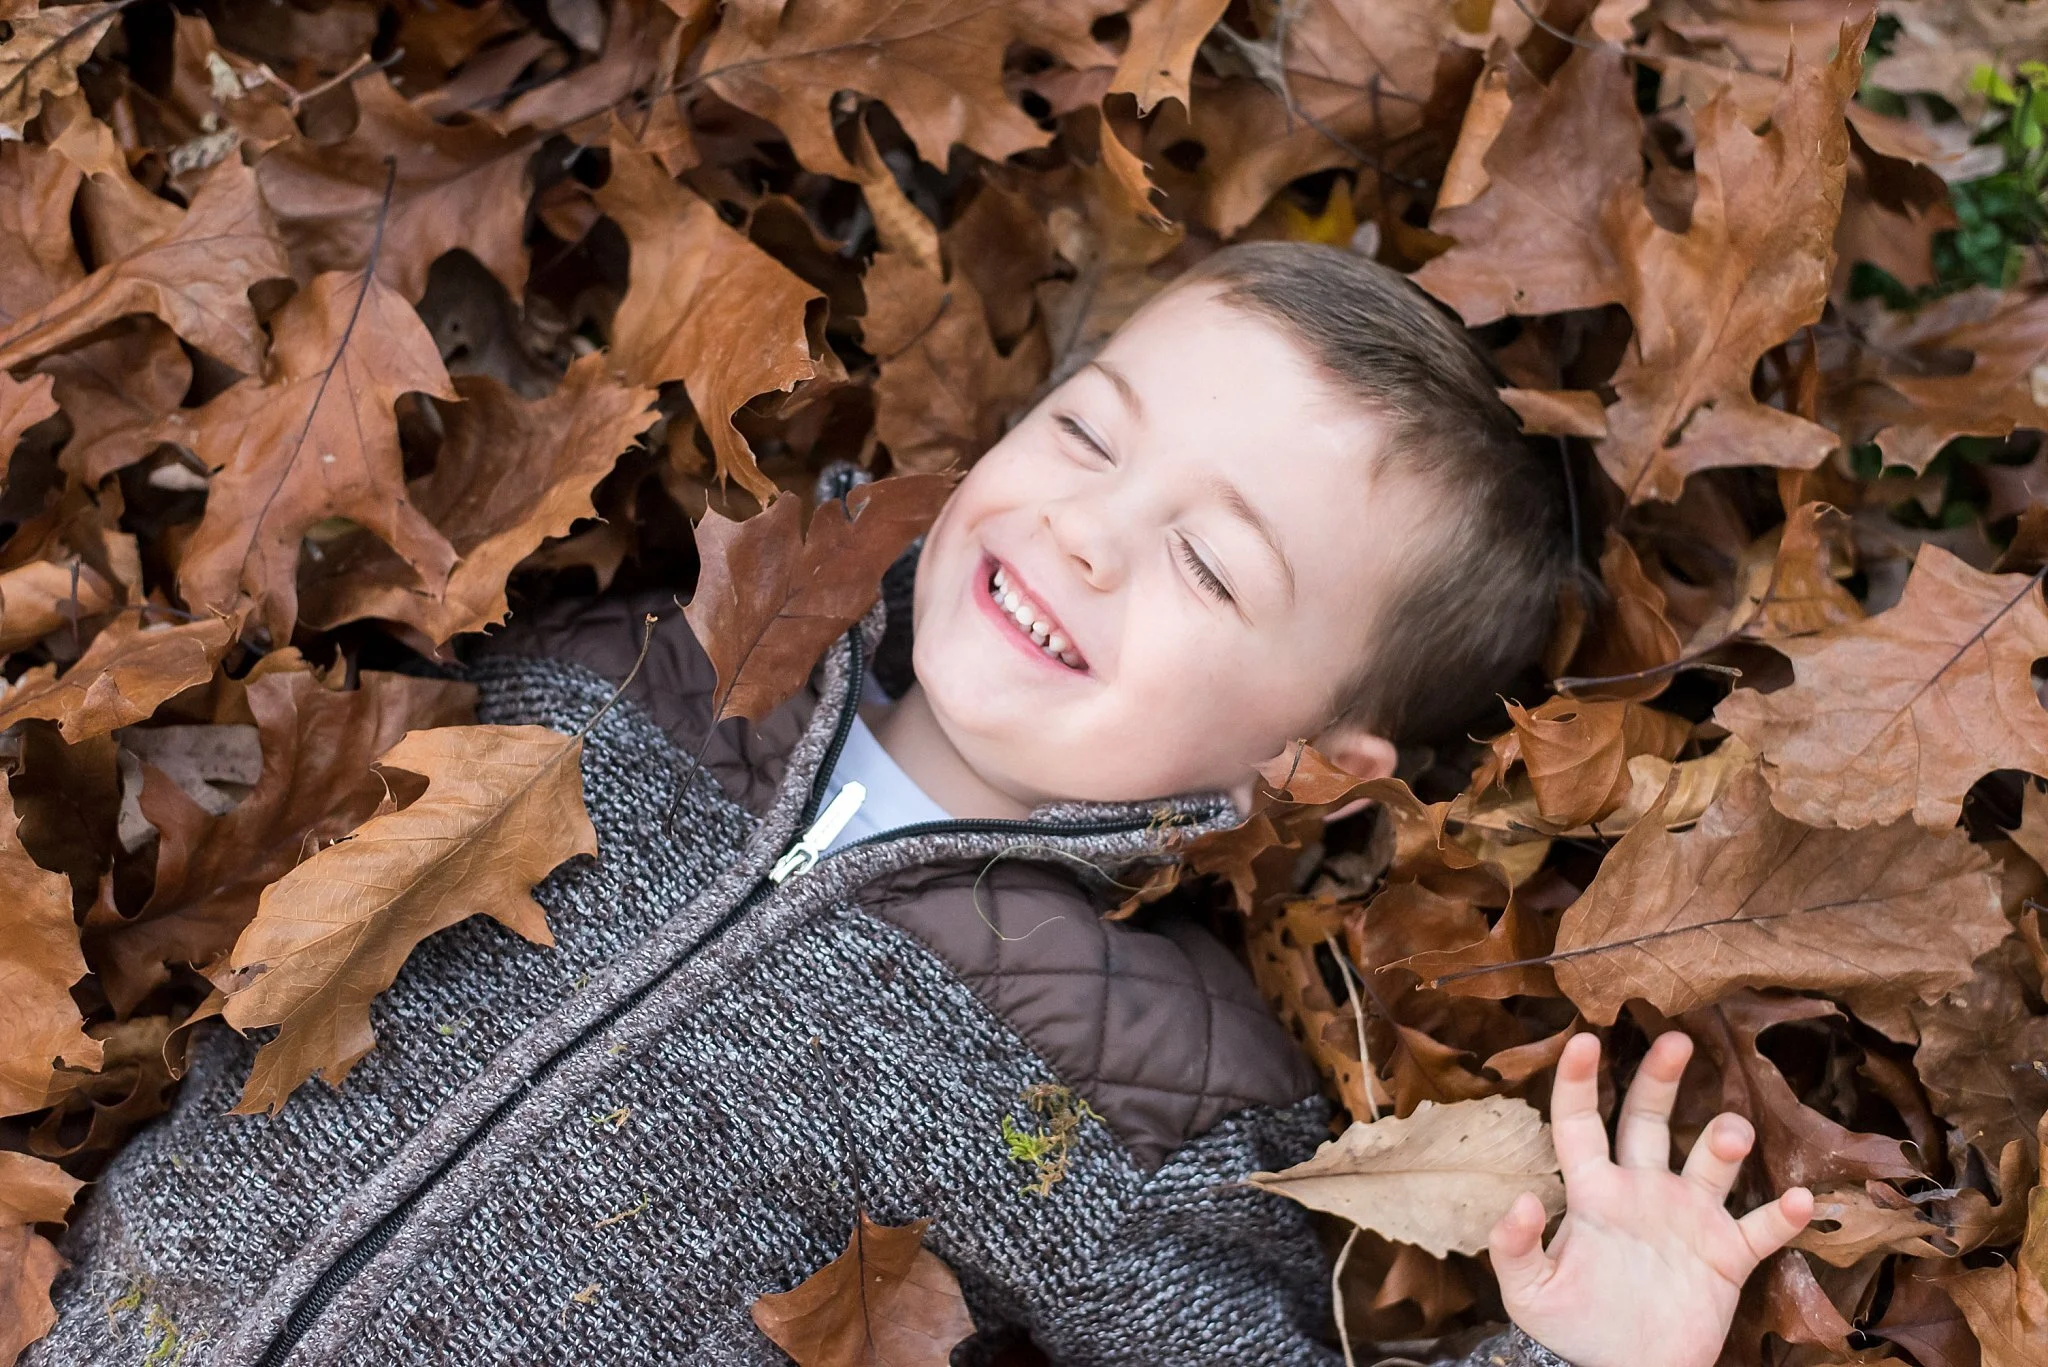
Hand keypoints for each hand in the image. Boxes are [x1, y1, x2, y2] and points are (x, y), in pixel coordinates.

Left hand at [1488, 1031, 1813, 1366]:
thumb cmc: (1569, 1330)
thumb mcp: (1528, 1292)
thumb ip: (1513, 1247)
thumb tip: (1519, 1200)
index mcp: (1592, 1193)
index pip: (1580, 1124)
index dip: (1578, 1082)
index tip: (1585, 1039)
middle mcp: (1642, 1192)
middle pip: (1649, 1120)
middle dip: (1660, 1078)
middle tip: (1676, 1039)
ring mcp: (1687, 1220)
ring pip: (1710, 1163)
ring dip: (1723, 1142)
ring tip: (1731, 1134)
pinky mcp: (1726, 1256)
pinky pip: (1760, 1228)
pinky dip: (1782, 1215)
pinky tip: (1798, 1199)